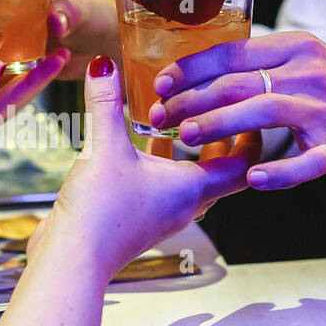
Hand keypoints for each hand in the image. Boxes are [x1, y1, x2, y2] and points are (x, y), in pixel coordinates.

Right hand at [30, 56, 260, 278]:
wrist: (73, 260)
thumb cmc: (100, 213)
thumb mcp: (104, 147)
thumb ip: (106, 103)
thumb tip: (106, 66)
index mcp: (192, 189)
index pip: (244, 166)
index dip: (253, 140)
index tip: (250, 114)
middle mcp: (184, 206)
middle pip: (222, 174)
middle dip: (223, 143)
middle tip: (220, 113)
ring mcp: (162, 217)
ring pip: (192, 183)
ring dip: (192, 156)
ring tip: (182, 126)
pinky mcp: (140, 221)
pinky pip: (164, 190)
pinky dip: (163, 168)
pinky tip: (140, 151)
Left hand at [149, 31, 325, 189]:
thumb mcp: (308, 62)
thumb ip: (264, 65)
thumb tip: (207, 72)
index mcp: (295, 48)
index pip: (232, 53)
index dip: (191, 68)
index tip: (160, 83)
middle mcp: (308, 73)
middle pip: (237, 83)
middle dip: (191, 99)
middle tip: (159, 115)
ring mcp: (324, 109)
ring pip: (262, 111)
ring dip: (219, 123)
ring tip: (187, 135)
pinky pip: (304, 161)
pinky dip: (278, 171)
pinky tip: (253, 179)